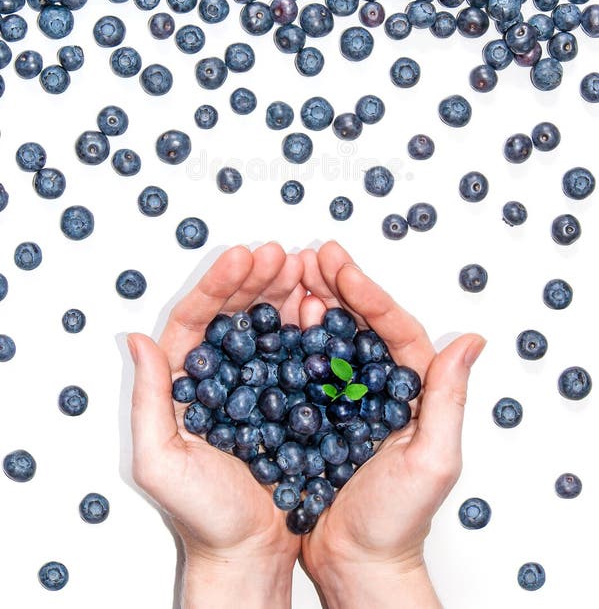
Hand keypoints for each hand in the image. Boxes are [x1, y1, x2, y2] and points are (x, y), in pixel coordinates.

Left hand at [127, 243, 304, 608]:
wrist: (249, 552)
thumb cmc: (202, 515)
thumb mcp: (161, 462)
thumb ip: (147, 400)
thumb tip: (136, 340)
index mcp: (183, 381)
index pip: (196, 319)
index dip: (218, 285)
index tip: (242, 257)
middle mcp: (218, 374)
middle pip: (234, 312)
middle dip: (257, 278)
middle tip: (280, 254)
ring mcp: (254, 382)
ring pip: (267, 323)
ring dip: (284, 291)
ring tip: (304, 267)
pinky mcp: (286, 396)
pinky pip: (296, 352)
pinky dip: (307, 325)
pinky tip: (319, 306)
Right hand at [298, 241, 485, 608]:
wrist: (355, 564)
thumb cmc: (397, 522)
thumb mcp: (431, 462)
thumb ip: (448, 399)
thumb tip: (473, 340)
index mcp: (411, 389)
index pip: (394, 327)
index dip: (369, 292)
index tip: (341, 265)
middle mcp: (377, 385)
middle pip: (358, 322)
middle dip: (334, 285)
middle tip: (310, 255)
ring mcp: (344, 396)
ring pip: (327, 336)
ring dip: (309, 302)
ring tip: (287, 272)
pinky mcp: (313, 411)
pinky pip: (301, 365)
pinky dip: (287, 339)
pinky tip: (271, 319)